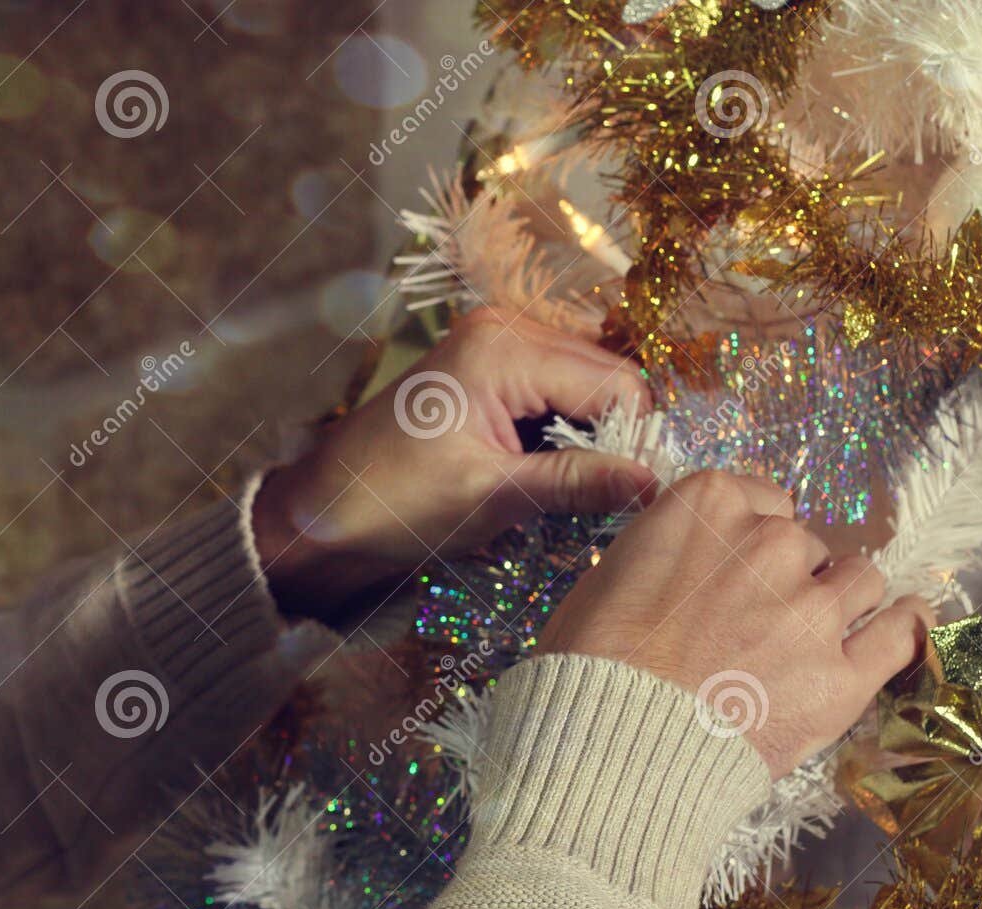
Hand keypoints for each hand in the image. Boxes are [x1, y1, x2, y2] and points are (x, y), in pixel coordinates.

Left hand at [254, 308, 656, 619]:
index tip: (639, 495)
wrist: (325, 508)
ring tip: (572, 489)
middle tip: (609, 497)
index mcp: (503, 348)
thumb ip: (577, 483)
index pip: (616, 383)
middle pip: (606, 376)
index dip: (636, 440)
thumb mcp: (493, 498)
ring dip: (590, 435)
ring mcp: (493, 342)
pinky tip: (547, 471)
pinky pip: (553, 390)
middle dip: (615, 435)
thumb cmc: (396, 502)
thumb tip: (655, 483)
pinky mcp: (486, 366)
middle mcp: (504, 328)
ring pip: (585, 384)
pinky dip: (562, 430)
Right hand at [539, 471, 931, 778]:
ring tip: (812, 636)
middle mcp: (769, 543)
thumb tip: (691, 573)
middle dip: (786, 577)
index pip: (761, 502)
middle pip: (806, 544)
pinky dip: (907, 629)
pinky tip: (905, 628)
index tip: (733, 570)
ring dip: (839, 601)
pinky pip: (903, 634)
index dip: (748, 539)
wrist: (608, 745)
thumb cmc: (588, 663)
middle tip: (752, 622)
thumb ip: (670, 555)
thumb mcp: (609, 577)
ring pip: (861, 580)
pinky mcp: (841, 677)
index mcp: (708, 505)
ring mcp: (812, 610)